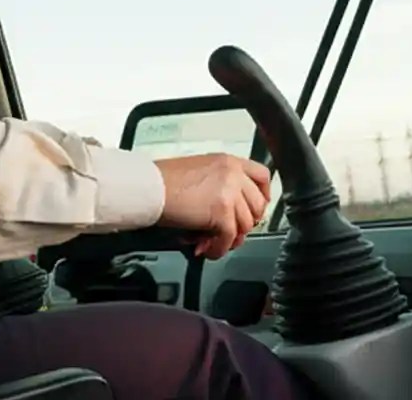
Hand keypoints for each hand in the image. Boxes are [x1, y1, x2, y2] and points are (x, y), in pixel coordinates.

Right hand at [153, 153, 271, 258]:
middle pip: (257, 205)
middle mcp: (232, 174)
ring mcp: (229, 193)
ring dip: (230, 239)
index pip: (262, 176)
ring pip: (245, 225)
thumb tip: (228, 210)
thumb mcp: (198, 171)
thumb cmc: (162, 180)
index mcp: (227, 161)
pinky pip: (229, 238)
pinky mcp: (221, 213)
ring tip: (213, 243)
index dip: (263, 196)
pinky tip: (207, 249)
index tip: (256, 207)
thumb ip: (219, 184)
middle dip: (246, 223)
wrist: (148, 187)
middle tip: (231, 232)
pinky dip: (219, 249)